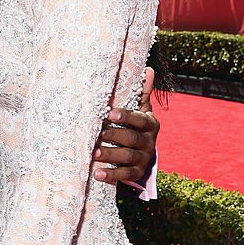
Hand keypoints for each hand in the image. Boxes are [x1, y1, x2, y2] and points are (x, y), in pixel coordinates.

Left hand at [92, 67, 159, 183]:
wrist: (143, 152)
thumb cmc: (136, 126)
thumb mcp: (141, 111)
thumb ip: (142, 93)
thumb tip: (148, 69)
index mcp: (150, 124)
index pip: (139, 119)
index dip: (125, 116)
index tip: (109, 113)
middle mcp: (149, 141)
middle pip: (132, 138)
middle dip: (114, 136)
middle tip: (97, 134)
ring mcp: (143, 158)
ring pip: (127, 157)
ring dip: (110, 155)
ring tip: (93, 153)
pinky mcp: (137, 173)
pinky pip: (125, 175)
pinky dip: (111, 175)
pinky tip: (97, 173)